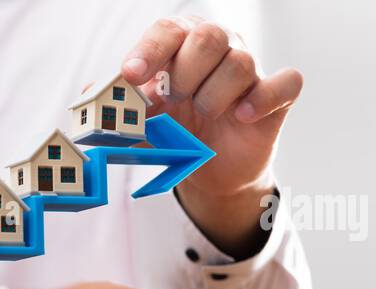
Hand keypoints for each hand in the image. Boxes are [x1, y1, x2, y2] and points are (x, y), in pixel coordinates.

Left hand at [117, 16, 302, 256]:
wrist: (210, 172)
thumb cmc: (176, 133)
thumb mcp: (141, 124)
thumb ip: (118, 108)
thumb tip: (88, 95)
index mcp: (183, 45)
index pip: (168, 31)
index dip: (149, 51)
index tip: (131, 76)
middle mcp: (220, 49)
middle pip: (210, 35)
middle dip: (187, 71)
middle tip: (178, 98)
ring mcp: (252, 71)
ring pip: (241, 62)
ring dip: (215, 94)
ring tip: (205, 114)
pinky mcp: (277, 98)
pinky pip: (287, 83)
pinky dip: (265, 97)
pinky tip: (243, 115)